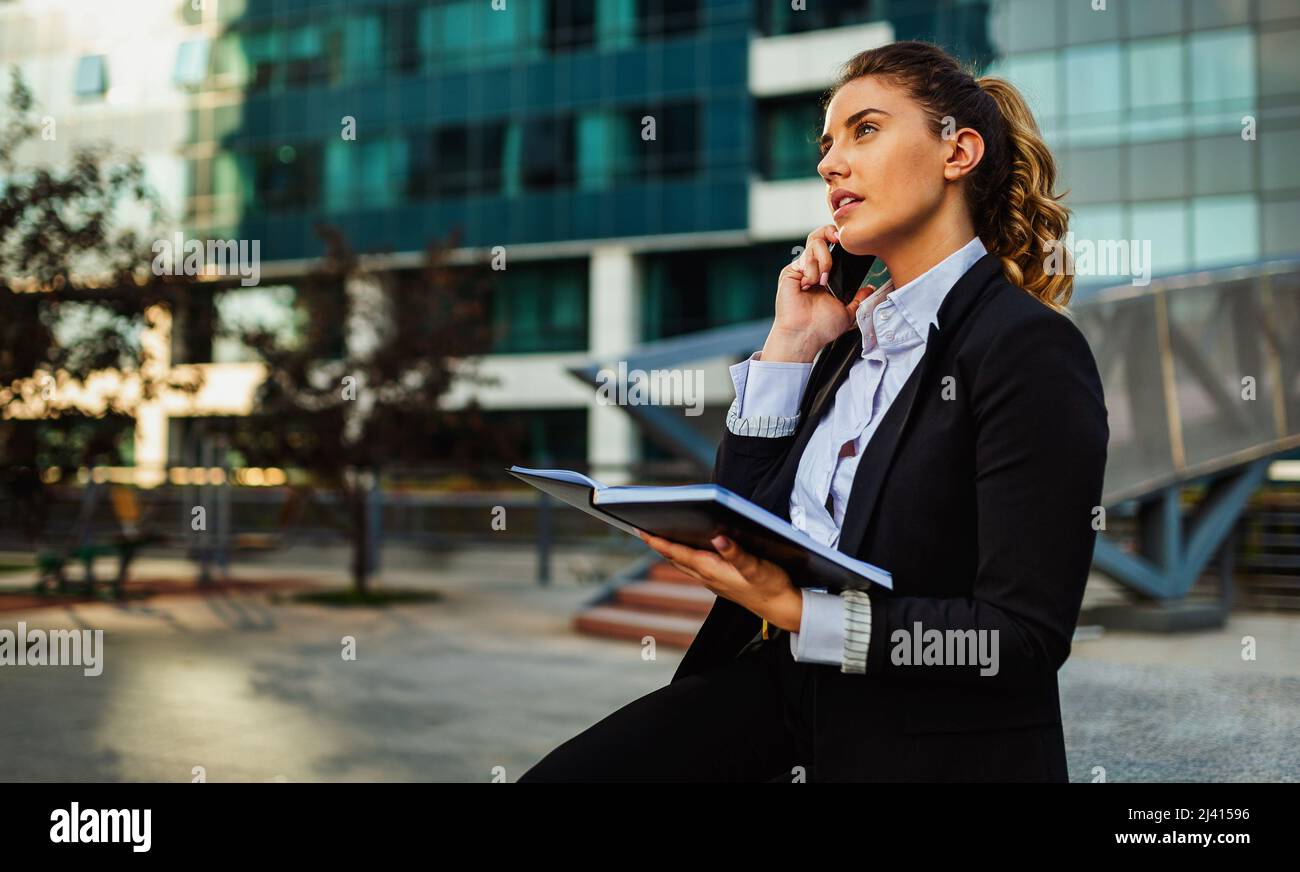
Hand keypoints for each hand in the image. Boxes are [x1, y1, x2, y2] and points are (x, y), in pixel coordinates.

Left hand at [636, 530, 802, 632]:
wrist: (781, 608)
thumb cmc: (770, 585)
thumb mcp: (756, 567)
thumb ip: (736, 553)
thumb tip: (718, 537)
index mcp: (712, 569)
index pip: (678, 553)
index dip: (659, 542)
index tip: (641, 531)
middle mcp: (708, 576)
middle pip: (676, 558)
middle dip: (659, 545)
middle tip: (642, 529)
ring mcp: (713, 581)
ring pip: (684, 564)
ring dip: (670, 551)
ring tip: (659, 538)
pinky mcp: (721, 582)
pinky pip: (695, 568)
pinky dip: (685, 556)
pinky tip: (688, 550)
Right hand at [764, 224, 876, 362]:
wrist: (805, 335)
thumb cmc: (821, 327)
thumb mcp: (847, 312)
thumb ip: (858, 299)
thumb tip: (870, 288)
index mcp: (824, 275)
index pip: (829, 246)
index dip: (837, 237)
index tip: (848, 240)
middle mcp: (811, 269)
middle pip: (818, 236)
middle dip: (829, 234)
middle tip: (839, 241)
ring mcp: (800, 270)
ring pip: (813, 244)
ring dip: (824, 260)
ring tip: (823, 281)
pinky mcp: (790, 273)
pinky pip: (804, 259)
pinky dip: (812, 271)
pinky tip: (810, 285)